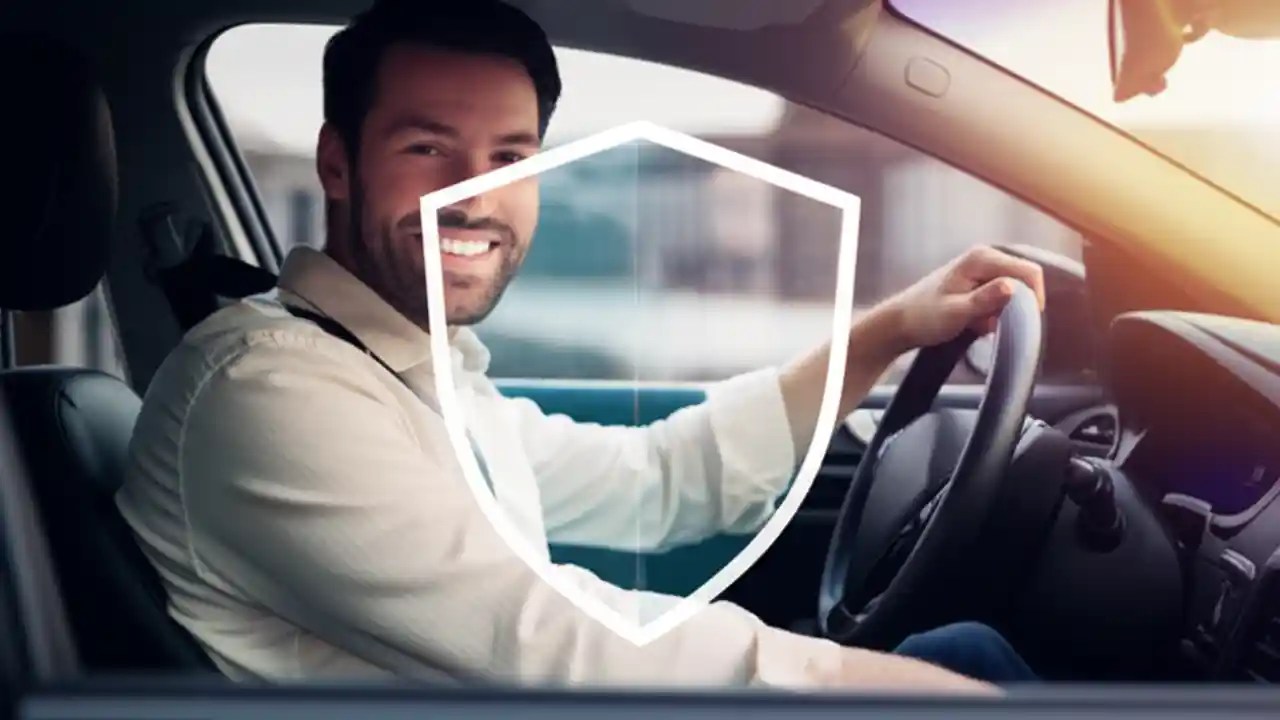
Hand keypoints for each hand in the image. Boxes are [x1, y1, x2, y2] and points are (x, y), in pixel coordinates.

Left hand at [871, 245, 1045, 359]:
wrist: (902, 322)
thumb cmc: (925, 317)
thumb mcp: (956, 312)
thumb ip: (984, 300)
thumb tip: (1013, 287)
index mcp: (982, 258)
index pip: (1028, 272)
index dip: (1033, 297)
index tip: (1025, 321)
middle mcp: (986, 257)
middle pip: (1024, 280)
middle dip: (1016, 306)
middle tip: (993, 324)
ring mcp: (984, 268)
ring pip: (1014, 291)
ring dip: (1004, 312)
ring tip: (979, 323)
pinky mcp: (981, 281)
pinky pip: (1002, 297)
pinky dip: (994, 313)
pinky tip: (977, 322)